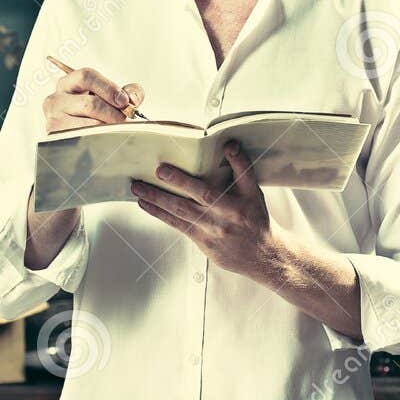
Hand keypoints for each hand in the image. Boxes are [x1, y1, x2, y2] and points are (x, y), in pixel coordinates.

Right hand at [43, 65, 143, 133]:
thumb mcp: (107, 97)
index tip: (124, 101)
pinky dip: (99, 140)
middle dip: (112, 113)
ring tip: (116, 131)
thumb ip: (125, 92)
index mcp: (68, 83)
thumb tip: (133, 97)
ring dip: (108, 128)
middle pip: (89, 104)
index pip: (86, 76)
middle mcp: (56, 99)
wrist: (72, 139)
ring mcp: (54, 119)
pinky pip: (83, 139)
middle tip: (125, 119)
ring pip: (88, 124)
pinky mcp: (55, 137)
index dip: (108, 87)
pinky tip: (104, 140)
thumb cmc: (92, 113)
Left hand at [130, 141, 282, 279]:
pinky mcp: (201, 242)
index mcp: (233, 206)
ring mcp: (208, 233)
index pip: (205, 191)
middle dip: (163, 191)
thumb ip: (241, 167)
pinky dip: (160, 214)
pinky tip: (146, 205)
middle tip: (143, 180)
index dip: (184, 180)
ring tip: (138, 190)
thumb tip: (229, 145)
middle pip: (187, 204)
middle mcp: (219, 220)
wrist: (262, 254)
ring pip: (178, 215)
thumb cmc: (256, 218)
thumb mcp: (254, 191)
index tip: (164, 169)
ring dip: (155, 202)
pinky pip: (177, 226)